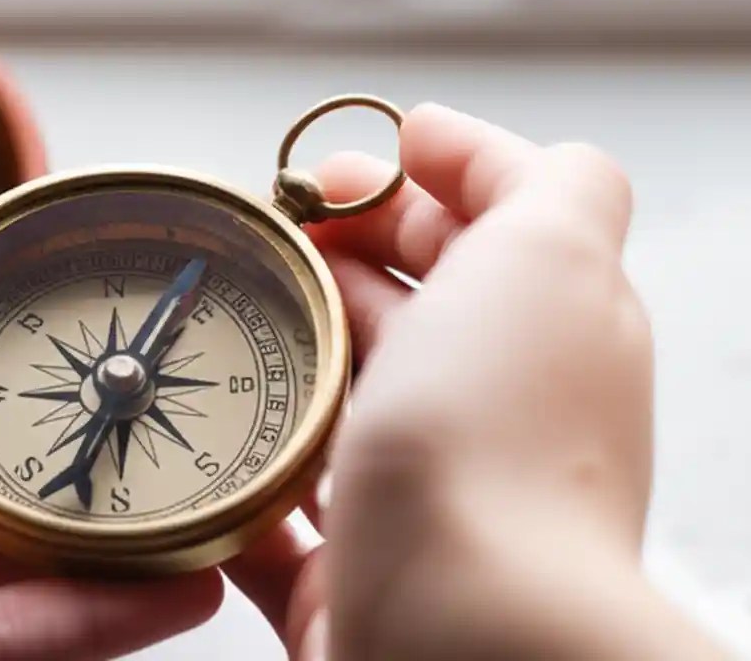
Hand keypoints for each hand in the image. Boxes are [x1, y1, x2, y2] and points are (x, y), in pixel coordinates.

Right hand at [223, 105, 727, 657]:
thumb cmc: (492, 448)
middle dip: (323, 255)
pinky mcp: (346, 568)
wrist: (454, 635)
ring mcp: (414, 493)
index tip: (318, 174)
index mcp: (538, 328)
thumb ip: (540, 175)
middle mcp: (485, 410)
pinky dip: (238, 470)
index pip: (476, 224)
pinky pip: (276, 509)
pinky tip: (196, 432)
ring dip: (270, 355)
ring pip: (331, 401)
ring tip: (206, 322)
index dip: (400, 180)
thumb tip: (443, 138)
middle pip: (398, 304)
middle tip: (250, 239)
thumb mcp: (554, 252)